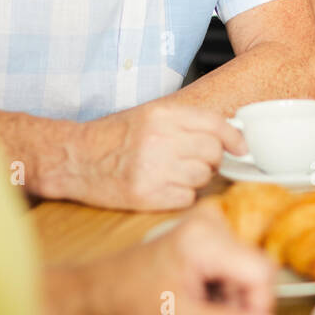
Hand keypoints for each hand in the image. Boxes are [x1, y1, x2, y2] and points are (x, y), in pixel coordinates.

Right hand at [73, 100, 248, 209]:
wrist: (74, 158)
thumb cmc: (113, 137)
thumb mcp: (149, 115)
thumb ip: (186, 121)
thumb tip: (229, 134)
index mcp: (162, 115)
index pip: (215, 124)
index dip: (234, 137)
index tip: (240, 147)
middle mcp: (159, 139)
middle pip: (213, 153)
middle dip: (211, 160)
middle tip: (194, 161)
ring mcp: (152, 168)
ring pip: (202, 177)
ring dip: (195, 179)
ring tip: (172, 173)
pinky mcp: (146, 195)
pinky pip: (187, 198)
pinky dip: (181, 196)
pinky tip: (164, 188)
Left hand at [90, 200, 289, 314]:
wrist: (103, 291)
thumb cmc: (131, 301)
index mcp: (205, 238)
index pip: (263, 273)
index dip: (258, 309)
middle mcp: (212, 223)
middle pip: (257, 274)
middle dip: (242, 309)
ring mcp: (211, 227)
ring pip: (248, 275)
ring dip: (233, 305)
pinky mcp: (209, 236)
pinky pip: (237, 270)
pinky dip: (225, 294)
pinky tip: (204, 305)